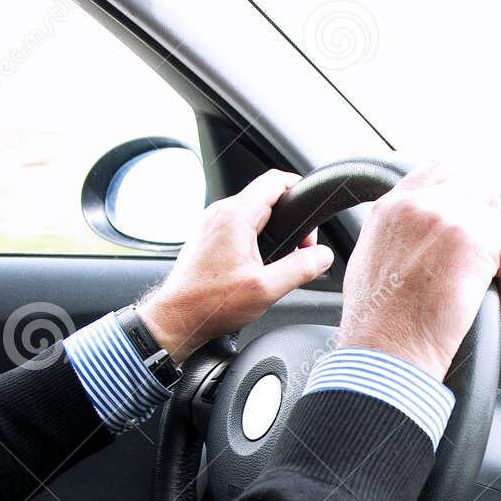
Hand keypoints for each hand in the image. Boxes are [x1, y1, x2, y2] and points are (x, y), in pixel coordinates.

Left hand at [137, 170, 334, 363]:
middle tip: (301, 250)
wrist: (176, 318)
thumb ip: (301, 268)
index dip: (298, 189)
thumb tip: (323, 256)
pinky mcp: (206, 238)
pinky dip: (254, 239)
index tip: (310, 212)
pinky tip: (258, 265)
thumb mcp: (267, 289)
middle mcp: (219, 214)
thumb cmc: (211, 304)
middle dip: (289, 220)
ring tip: (280, 260)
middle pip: (265, 198)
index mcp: (235, 216)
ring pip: (251, 213)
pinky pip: (237, 227)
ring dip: (272, 231)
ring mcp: (210, 225)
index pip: (274, 181)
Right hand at [337, 162, 500, 379]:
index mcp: (394, 205)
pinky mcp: (477, 245)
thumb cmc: (375, 320)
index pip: (441, 170)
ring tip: (487, 280)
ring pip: (500, 222)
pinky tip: (495, 296)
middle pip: (478, 191)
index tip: (469, 218)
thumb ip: (397, 228)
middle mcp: (422, 205)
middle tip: (483, 256)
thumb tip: (420, 230)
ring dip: (500, 252)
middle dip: (487, 223)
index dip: (462, 193)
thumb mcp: (370, 254)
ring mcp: (451, 221)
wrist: (385, 349)